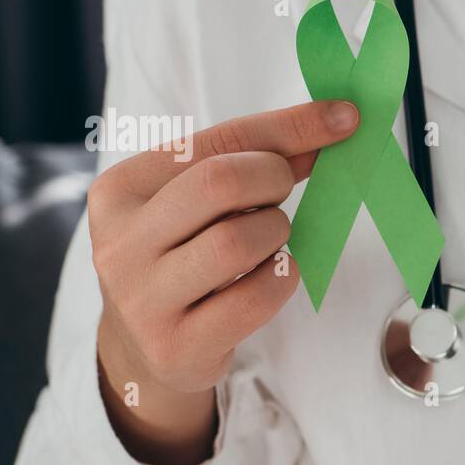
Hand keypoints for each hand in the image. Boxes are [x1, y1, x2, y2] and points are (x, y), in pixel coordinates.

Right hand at [90, 100, 359, 464]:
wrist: (143, 348)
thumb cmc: (183, 257)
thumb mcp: (198, 202)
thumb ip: (255, 159)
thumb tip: (332, 124)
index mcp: (121, 190)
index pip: (215, 140)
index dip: (289, 126)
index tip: (344, 117)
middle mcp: (120, 242)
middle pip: (219, 184)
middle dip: (273, 179)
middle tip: (282, 194)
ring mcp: (143, 298)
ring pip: (238, 243)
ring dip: (276, 235)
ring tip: (267, 240)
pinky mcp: (177, 345)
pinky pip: (255, 298)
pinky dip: (281, 279)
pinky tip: (270, 276)